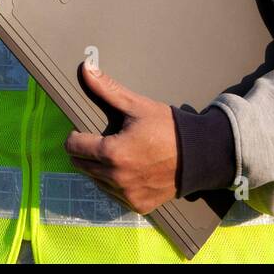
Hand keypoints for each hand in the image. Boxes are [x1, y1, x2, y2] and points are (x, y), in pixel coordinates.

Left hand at [64, 60, 178, 215]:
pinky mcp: (137, 205)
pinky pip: (113, 194)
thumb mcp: (137, 106)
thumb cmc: (168, 127)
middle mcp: (116, 178)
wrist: (200, 154)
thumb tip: (86, 68)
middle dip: (86, 152)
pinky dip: (115, 183)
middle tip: (104, 141)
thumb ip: (107, 89)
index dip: (76, 136)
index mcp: (112, 153)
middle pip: (81, 165)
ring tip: (119, 154)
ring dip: (99, 168)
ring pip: (95, 180)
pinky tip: (129, 169)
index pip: (74, 147)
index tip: (85, 131)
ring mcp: (127, 194)